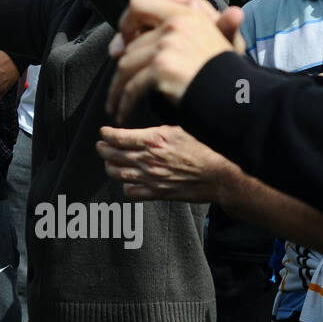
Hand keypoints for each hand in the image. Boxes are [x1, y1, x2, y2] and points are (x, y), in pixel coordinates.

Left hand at [97, 124, 240, 201]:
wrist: (221, 175)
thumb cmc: (206, 149)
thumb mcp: (181, 129)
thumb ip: (159, 131)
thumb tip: (147, 128)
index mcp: (153, 140)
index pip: (118, 137)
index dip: (107, 134)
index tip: (104, 132)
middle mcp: (148, 160)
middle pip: (113, 155)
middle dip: (103, 148)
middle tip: (101, 145)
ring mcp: (151, 178)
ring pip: (117, 173)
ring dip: (110, 166)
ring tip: (109, 161)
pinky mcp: (158, 193)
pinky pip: (131, 192)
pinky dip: (126, 186)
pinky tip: (128, 181)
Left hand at [106, 0, 238, 121]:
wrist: (241, 97)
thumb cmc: (223, 74)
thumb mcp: (202, 44)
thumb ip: (167, 37)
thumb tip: (120, 45)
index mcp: (185, 13)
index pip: (139, 3)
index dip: (126, 23)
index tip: (123, 43)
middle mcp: (175, 24)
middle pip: (131, 44)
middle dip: (122, 68)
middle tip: (116, 85)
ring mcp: (168, 45)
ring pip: (126, 65)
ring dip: (118, 88)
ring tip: (115, 104)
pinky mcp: (163, 68)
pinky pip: (132, 87)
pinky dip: (124, 102)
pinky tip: (122, 113)